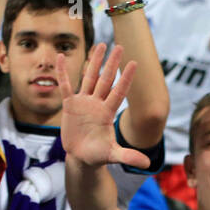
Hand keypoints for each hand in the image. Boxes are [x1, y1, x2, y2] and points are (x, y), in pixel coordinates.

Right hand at [58, 41, 150, 168]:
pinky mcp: (69, 105)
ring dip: (94, 62)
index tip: (134, 63)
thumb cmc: (98, 156)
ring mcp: (83, 103)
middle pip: (105, 79)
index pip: (119, 91)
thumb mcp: (113, 156)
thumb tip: (147, 165)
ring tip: (100, 45)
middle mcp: (97, 104)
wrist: (82, 157)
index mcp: (107, 113)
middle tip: (119, 46)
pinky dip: (63, 73)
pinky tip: (62, 57)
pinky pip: (65, 86)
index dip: (126, 78)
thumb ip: (128, 157)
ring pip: (89, 78)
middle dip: (112, 63)